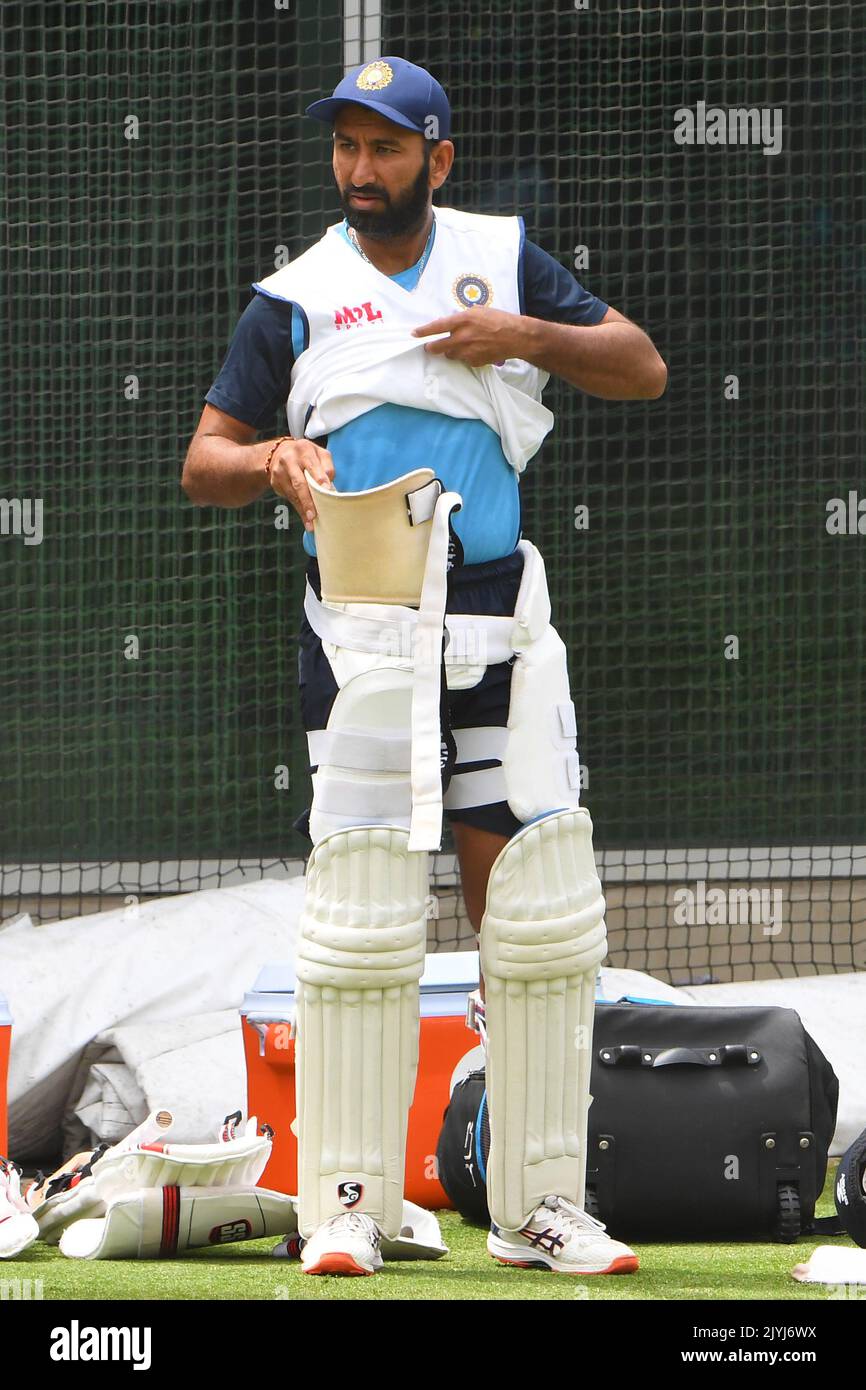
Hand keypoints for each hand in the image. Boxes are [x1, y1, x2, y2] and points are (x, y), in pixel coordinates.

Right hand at [266, 439, 333, 530]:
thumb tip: (329, 486)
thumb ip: (327, 467)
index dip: (320, 479)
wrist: (280, 453)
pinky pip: (289, 498)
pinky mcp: (275, 483)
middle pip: (299, 483)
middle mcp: (289, 460)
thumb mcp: (319, 454)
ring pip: (293, 494)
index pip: (312, 466)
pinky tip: (305, 518)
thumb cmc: (307, 456)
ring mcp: (279, 472)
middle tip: (314, 515)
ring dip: (303, 509)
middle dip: (308, 500)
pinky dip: (298, 509)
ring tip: (311, 522)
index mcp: (304, 450)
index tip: (327, 491)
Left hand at [411, 308, 526, 367]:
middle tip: (429, 346)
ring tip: (460, 345)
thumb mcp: (479, 311)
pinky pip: (463, 360)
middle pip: (437, 347)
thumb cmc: (499, 320)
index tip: (414, 334)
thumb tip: (450, 323)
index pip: (437, 327)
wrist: (516, 336)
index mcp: (463, 320)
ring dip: (450, 351)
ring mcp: (468, 351)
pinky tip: (474, 350)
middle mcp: (463, 337)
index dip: (423, 331)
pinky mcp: (474, 361)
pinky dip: (464, 356)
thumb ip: (462, 317)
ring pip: (449, 355)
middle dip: (431, 347)